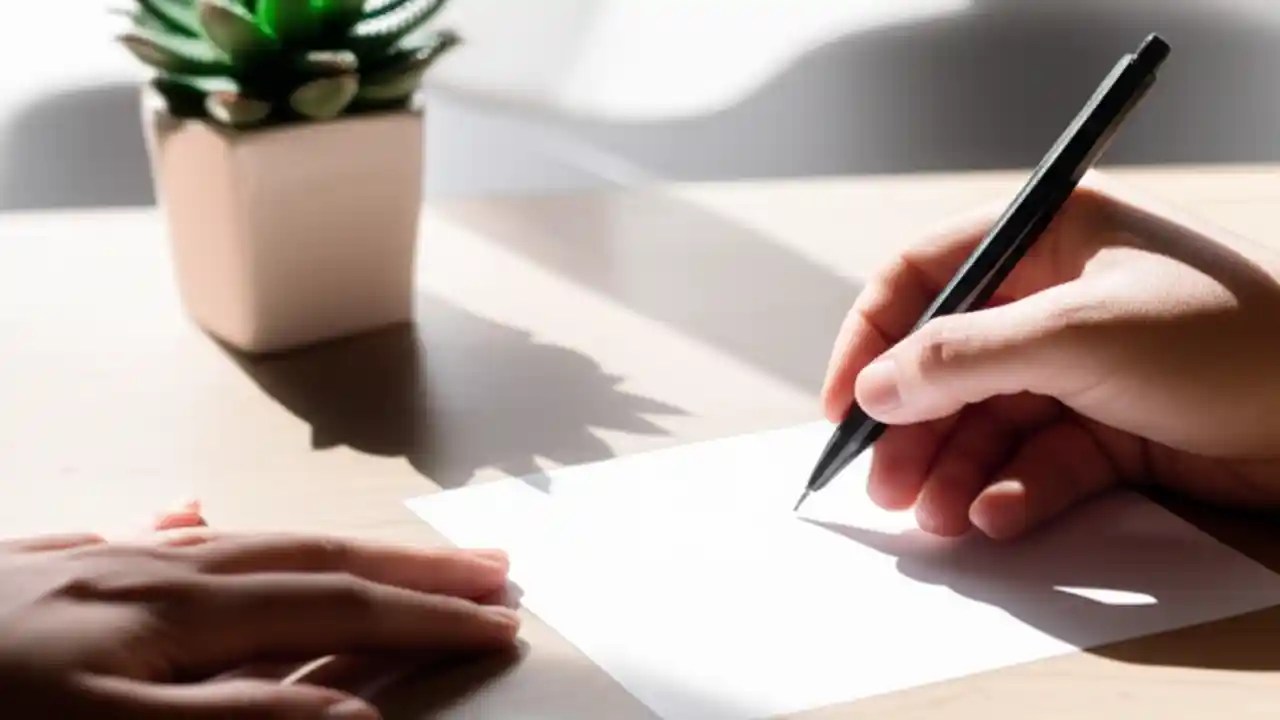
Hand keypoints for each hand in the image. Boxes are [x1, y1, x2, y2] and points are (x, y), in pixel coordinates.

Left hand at [0, 531, 516, 718]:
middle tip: (492, 567)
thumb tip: (355, 712)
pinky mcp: (43, 570)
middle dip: (411, 567)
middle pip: (311, 558)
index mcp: (172, 609)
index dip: (424, 616)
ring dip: (336, 548)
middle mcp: (152, 570)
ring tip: (395, 552)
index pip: (336, 604)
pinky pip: (148, 542)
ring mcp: (100, 564)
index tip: (502, 620)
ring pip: (249, 545)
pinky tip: (202, 518)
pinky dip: (202, 534)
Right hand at [822, 174, 1279, 539]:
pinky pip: (1035, 461)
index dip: (872, 337)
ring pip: (985, 421)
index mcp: (1045, 239)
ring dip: (954, 470)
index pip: (923, 277)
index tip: (844, 403)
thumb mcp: (1074, 334)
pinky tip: (1000, 516)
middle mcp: (1053, 298)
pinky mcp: (1106, 428)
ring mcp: (1079, 367)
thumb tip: (873, 389)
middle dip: (911, 426)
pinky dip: (1011, 491)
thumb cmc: (1223, 338)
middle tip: (885, 486)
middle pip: (946, 362)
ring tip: (936, 517)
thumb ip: (962, 360)